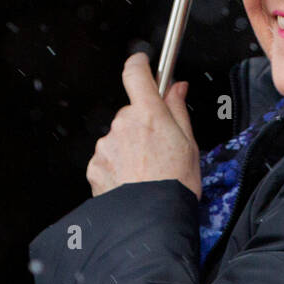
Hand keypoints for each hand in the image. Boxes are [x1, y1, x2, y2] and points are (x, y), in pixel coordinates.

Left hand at [86, 52, 201, 200]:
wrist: (151, 221)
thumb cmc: (175, 184)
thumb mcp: (189, 143)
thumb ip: (177, 109)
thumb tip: (176, 88)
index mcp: (148, 115)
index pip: (136, 74)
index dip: (139, 63)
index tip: (143, 62)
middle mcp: (122, 125)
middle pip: (130, 111)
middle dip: (142, 122)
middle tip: (160, 145)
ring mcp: (106, 146)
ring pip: (118, 135)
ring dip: (129, 145)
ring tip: (147, 170)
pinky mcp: (94, 166)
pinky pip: (107, 157)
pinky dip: (117, 164)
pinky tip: (132, 180)